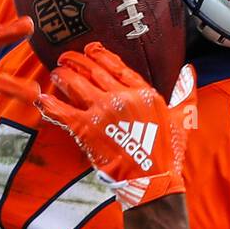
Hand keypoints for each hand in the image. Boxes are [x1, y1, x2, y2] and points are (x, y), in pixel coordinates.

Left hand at [37, 42, 196, 208]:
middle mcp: (121, 97)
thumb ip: (184, 92)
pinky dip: (49, 103)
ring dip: (63, 76)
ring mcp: (102, 112)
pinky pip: (62, 111)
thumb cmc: (166, 152)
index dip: (100, 55)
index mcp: (142, 92)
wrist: (151, 179)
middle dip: (76, 61)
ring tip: (56, 72)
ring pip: (76, 85)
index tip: (90, 49)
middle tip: (65, 58)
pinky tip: (41, 97)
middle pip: (92, 71)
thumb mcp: (182, 118)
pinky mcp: (86, 129)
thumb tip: (189, 70)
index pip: (116, 65)